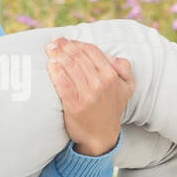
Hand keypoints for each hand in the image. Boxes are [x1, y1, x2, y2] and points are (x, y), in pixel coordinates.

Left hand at [45, 38, 132, 155]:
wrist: (101, 136)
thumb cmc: (111, 109)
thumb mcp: (127, 88)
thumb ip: (125, 69)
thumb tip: (113, 56)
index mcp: (111, 76)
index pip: (91, 51)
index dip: (77, 43)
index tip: (66, 40)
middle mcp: (100, 83)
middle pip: (78, 57)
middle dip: (64, 46)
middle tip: (53, 41)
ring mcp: (87, 94)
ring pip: (69, 67)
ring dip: (57, 55)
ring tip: (49, 49)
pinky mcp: (74, 105)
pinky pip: (62, 83)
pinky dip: (55, 72)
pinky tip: (50, 65)